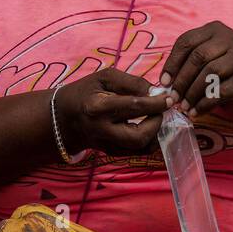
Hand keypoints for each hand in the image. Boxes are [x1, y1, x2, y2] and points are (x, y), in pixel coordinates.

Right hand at [51, 68, 171, 157]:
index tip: (168, 98)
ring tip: (156, 117)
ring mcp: (106, 145)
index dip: (156, 103)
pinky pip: (137, 152)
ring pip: (140, 148)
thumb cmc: (86, 92)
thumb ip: (132, 82)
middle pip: (139, 136)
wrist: (63, 118)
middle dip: (157, 123)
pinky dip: (149, 141)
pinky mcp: (111, 153)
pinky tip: (149, 127)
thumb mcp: (105, 78)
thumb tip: (157, 92)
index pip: (134, 107)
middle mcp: (101, 130)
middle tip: (161, 110)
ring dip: (155, 133)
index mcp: (98, 107)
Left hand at [159, 21, 232, 120]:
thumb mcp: (206, 59)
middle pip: (198, 57)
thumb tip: (165, 82)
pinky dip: (204, 104)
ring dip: (192, 93)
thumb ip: (187, 63)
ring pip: (210, 73)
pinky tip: (196, 111)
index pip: (187, 41)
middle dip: (182, 80)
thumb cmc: (223, 72)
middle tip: (172, 97)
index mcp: (215, 29)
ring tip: (183, 106)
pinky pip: (221, 91)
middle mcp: (230, 39)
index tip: (164, 82)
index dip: (172, 63)